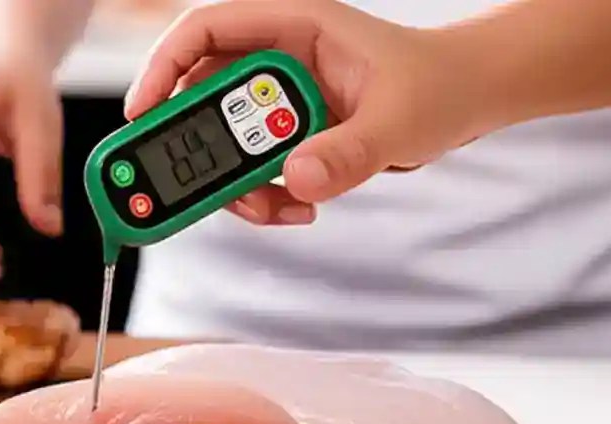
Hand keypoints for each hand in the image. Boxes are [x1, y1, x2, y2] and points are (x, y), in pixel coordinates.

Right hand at [124, 0, 483, 226]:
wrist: (469, 101)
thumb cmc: (441, 85)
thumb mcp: (401, 121)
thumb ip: (349, 152)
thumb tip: (298, 178)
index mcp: (294, 27)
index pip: (205, 30)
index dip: (162, 68)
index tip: (142, 115)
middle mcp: (277, 60)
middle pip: (201, 96)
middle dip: (193, 146)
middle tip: (184, 187)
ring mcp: (280, 99)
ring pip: (222, 141)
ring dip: (231, 184)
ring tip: (267, 208)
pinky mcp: (290, 134)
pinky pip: (251, 168)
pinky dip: (261, 196)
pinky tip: (297, 207)